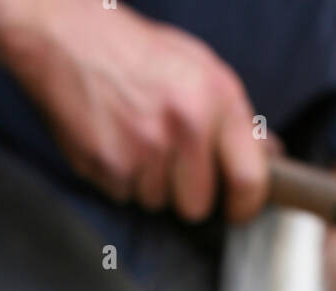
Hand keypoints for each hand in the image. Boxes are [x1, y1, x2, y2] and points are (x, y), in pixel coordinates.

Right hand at [0, 0, 268, 220]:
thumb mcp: (198, 68)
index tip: (238, 209)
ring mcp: (146, 148)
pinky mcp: (111, 165)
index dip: (245, 205)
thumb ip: (233, 118)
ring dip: (147, 181)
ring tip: (133, 136)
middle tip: (168, 158)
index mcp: (215, 98)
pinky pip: (124, 195)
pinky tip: (112, 139)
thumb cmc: (134, 52)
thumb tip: (269, 155)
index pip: (249, 178)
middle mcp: (185, 123)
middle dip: (184, 192)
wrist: (66, 36)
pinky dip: (118, 176)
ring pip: (158, 202)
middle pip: (197, 206)